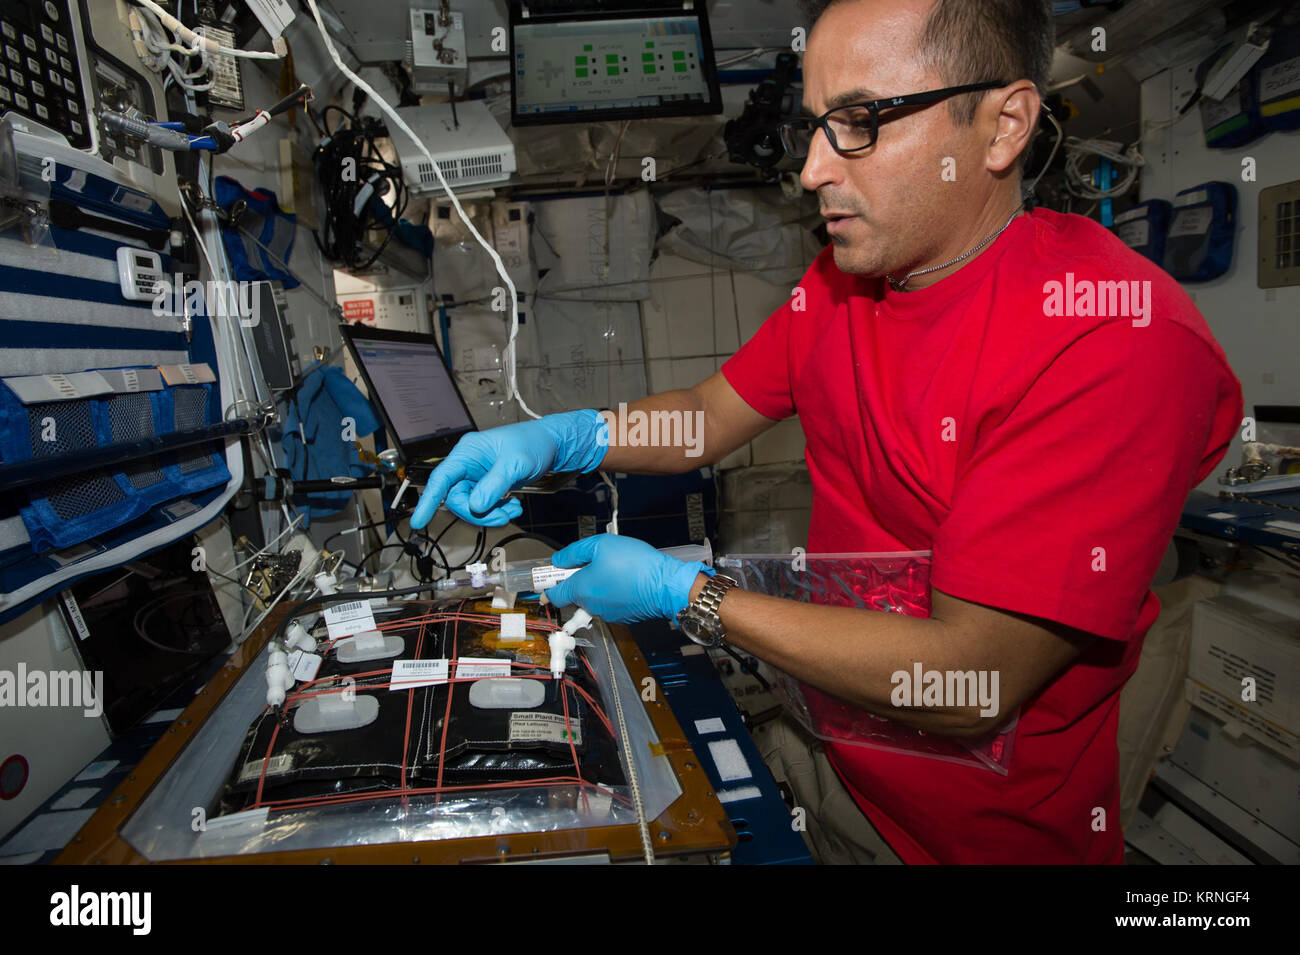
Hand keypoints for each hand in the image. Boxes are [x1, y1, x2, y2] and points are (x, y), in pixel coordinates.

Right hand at [410, 410, 607, 528]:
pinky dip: (498, 512)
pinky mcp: (487, 486)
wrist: (553, 445)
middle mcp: (468, 464)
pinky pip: (483, 507)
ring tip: (512, 509)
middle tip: (502, 516)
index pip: (441, 478)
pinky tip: (513, 507)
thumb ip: (494, 484)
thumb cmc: (534, 444)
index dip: (428, 500)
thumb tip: (476, 505)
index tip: (419, 521)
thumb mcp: (516, 463)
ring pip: (471, 507)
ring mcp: (477, 477)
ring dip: (491, 514)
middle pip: (457, 499)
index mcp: (468, 452)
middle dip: (478, 513)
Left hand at [543, 534, 712, 623]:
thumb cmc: (635, 564)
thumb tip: (559, 560)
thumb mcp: (600, 545)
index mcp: (581, 589)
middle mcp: (591, 606)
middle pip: (574, 595)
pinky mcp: (623, 616)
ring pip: (593, 599)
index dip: (548, 584)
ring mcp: (607, 614)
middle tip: (591, 562)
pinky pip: (610, 603)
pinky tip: (625, 579)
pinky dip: (612, 592)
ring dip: (597, 585)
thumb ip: (574, 552)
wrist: (665, 585)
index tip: (549, 576)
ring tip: (613, 568)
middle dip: (578, 579)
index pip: (553, 595)